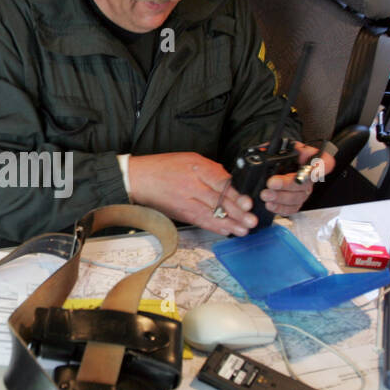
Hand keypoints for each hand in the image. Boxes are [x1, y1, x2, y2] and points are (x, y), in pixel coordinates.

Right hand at [127, 152, 260, 236]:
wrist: (138, 179)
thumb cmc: (164, 167)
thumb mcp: (190, 159)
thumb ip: (211, 170)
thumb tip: (230, 183)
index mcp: (196, 168)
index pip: (220, 182)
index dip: (235, 195)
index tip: (247, 203)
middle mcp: (191, 185)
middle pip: (218, 201)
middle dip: (237, 213)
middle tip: (251, 221)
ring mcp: (185, 201)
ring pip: (210, 214)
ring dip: (228, 224)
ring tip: (243, 230)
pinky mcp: (180, 213)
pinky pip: (200, 221)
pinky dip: (214, 227)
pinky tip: (226, 231)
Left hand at [259, 142, 334, 217]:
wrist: (276, 163)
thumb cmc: (282, 153)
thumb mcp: (282, 144)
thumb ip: (280, 146)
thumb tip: (269, 151)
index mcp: (311, 159)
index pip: (325, 163)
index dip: (321, 168)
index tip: (313, 170)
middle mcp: (310, 177)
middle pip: (305, 183)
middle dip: (286, 185)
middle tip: (271, 183)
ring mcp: (303, 191)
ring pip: (297, 198)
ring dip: (280, 198)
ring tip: (266, 195)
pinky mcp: (295, 202)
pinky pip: (291, 208)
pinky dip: (280, 208)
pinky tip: (270, 204)